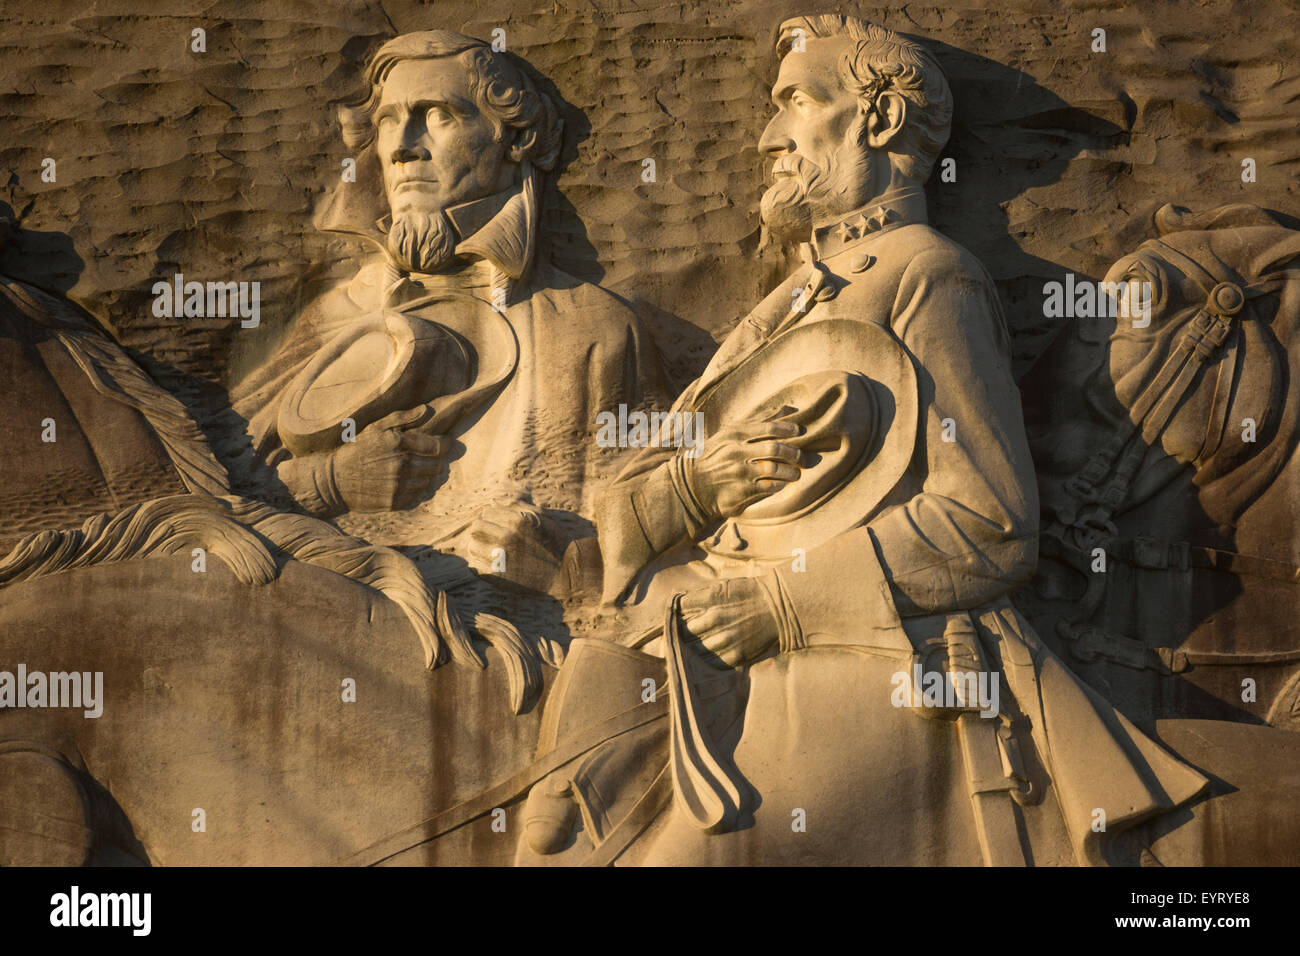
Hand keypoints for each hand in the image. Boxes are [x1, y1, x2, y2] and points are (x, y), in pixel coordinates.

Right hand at [331, 405, 448, 511]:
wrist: (335, 480)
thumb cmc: (357, 449)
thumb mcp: (376, 428)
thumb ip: (403, 418)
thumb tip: (426, 410)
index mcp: (400, 444)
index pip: (439, 447)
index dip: (444, 445)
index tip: (443, 444)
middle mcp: (402, 465)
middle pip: (438, 466)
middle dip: (435, 461)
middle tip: (426, 458)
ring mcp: (399, 486)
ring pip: (429, 482)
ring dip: (425, 476)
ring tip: (412, 471)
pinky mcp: (395, 502)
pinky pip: (418, 497)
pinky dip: (415, 490)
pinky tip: (403, 484)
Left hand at [465, 501, 567, 592]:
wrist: (565, 573)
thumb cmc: (554, 542)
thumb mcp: (541, 517)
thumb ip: (517, 506)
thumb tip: (494, 500)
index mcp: (518, 521)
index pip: (487, 512)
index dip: (493, 518)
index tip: (500, 525)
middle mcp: (507, 538)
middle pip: (476, 527)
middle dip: (483, 530)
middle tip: (492, 536)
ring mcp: (500, 558)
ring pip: (472, 547)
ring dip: (479, 547)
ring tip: (491, 551)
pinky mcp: (497, 576)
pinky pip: (475, 566)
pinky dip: (481, 564)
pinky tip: (492, 564)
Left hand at [678, 577, 778, 668]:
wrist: (779, 608)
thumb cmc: (751, 593)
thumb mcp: (724, 587)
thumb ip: (701, 596)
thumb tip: (679, 603)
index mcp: (711, 600)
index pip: (679, 609)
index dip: (671, 616)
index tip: (669, 622)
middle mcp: (716, 619)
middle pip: (685, 633)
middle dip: (678, 636)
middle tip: (674, 641)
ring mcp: (726, 639)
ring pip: (696, 651)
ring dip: (689, 652)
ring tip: (686, 654)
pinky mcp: (737, 655)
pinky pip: (713, 664)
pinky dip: (705, 664)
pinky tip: (703, 662)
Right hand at [684, 417, 802, 518]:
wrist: (692, 485)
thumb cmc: (716, 455)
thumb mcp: (730, 433)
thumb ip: (758, 420)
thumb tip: (787, 408)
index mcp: (735, 434)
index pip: (768, 427)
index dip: (788, 428)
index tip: (799, 431)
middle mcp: (737, 452)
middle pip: (775, 448)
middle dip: (794, 453)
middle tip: (803, 457)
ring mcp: (739, 472)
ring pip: (774, 469)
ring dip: (791, 471)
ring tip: (796, 474)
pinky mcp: (741, 490)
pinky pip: (768, 487)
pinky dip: (780, 485)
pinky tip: (783, 484)